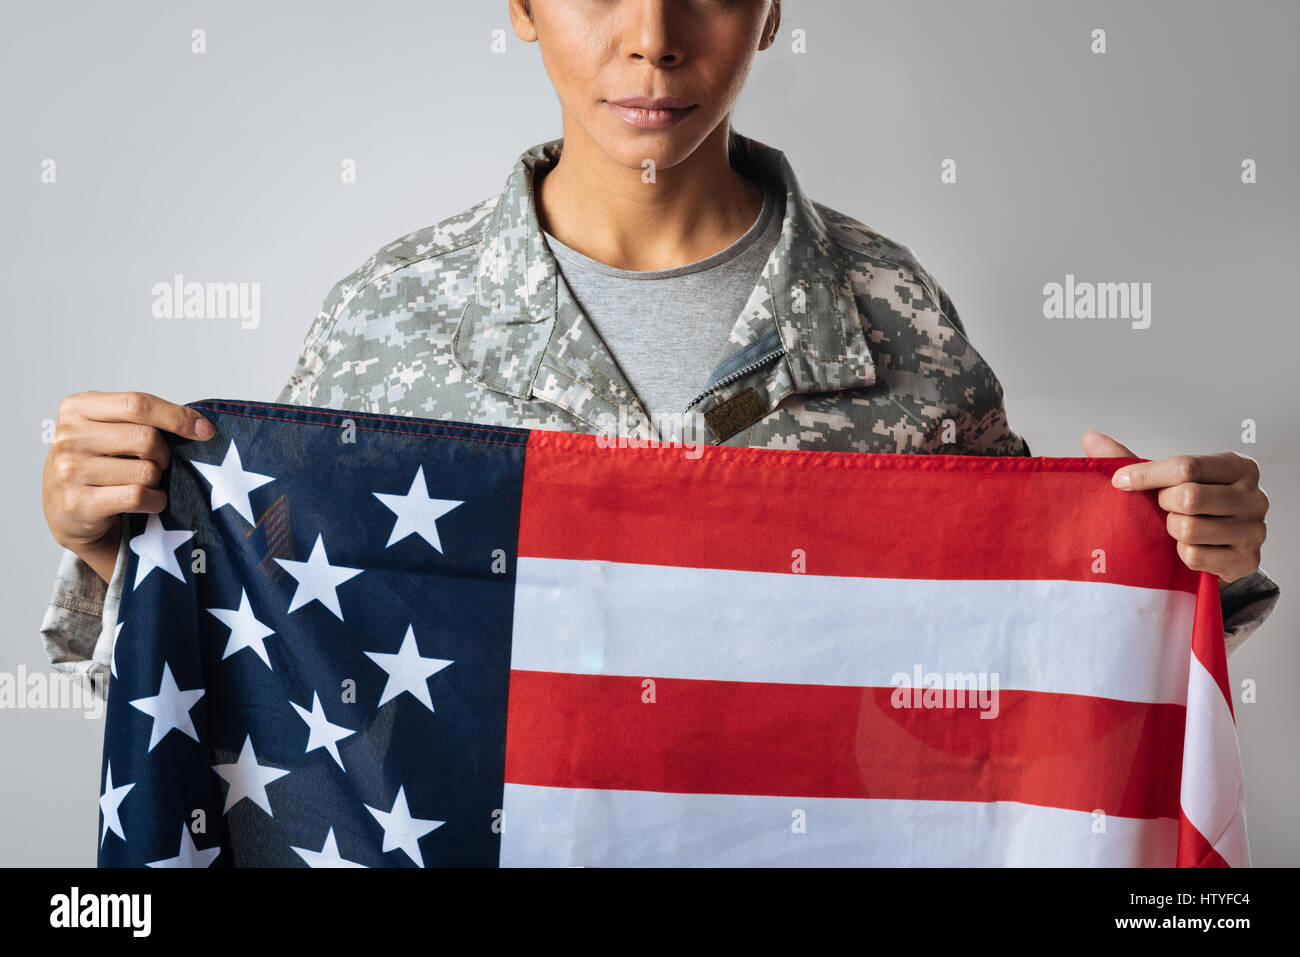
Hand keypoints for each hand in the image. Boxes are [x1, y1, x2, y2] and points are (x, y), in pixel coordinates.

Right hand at [42, 391, 213, 581]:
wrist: (67, 511)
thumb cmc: (100, 462)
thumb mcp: (111, 429)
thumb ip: (145, 419)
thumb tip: (203, 427)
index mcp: (77, 408)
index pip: (138, 404)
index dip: (177, 417)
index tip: (205, 430)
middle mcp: (67, 437)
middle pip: (146, 438)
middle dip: (164, 454)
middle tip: (158, 463)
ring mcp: (69, 471)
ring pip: (145, 471)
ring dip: (157, 480)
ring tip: (144, 483)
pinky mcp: (78, 503)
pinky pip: (138, 496)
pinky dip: (155, 500)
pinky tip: (149, 500)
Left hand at [1082, 430, 1267, 585]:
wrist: (1218, 549)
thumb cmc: (1189, 507)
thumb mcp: (1164, 479)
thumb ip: (1128, 459)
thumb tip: (1090, 437)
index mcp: (1237, 466)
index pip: (1186, 466)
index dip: (1146, 475)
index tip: (1120, 482)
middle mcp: (1254, 496)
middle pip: (1188, 497)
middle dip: (1163, 505)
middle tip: (1162, 509)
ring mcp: (1255, 530)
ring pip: (1189, 529)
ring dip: (1170, 530)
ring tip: (1176, 527)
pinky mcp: (1246, 560)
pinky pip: (1195, 556)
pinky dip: (1181, 553)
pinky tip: (1188, 548)